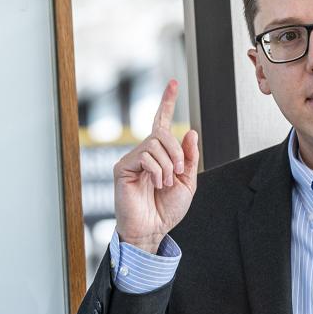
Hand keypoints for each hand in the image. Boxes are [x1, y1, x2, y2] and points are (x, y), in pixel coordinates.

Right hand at [114, 79, 200, 252]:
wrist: (153, 230)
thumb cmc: (166, 210)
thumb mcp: (187, 182)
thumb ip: (189, 158)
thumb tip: (190, 131)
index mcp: (160, 155)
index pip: (161, 122)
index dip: (166, 102)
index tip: (173, 83)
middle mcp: (144, 153)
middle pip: (162, 132)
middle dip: (177, 151)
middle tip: (178, 172)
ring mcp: (132, 159)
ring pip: (155, 143)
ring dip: (168, 164)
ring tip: (165, 183)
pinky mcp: (122, 167)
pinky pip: (145, 156)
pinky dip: (157, 170)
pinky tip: (155, 184)